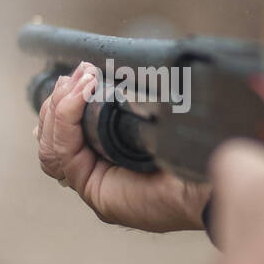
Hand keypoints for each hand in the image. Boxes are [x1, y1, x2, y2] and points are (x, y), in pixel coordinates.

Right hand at [35, 61, 210, 232]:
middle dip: (59, 102)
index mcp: (113, 157)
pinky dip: (65, 118)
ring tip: (82, 79)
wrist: (211, 173)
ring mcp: (95, 185)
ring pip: (52, 148)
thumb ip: (128, 100)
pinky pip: (63, 153)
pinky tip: (81, 94)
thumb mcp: (151, 111)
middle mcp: (101, 174)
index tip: (78, 75)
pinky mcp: (95, 191)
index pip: (66, 135)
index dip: (61, 107)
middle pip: (53, 140)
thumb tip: (105, 75)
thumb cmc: (191, 142)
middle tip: (81, 72)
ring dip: (60, 107)